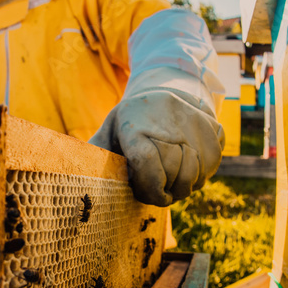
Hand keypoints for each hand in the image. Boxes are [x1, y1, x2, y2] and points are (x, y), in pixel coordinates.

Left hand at [88, 90, 224, 205]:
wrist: (163, 91)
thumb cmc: (130, 123)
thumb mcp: (108, 134)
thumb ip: (94, 158)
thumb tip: (73, 183)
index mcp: (133, 121)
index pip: (147, 161)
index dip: (151, 188)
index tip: (150, 197)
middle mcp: (166, 116)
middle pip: (175, 172)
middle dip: (169, 191)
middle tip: (161, 192)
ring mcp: (193, 119)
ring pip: (197, 171)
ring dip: (186, 185)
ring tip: (173, 180)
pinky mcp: (213, 124)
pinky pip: (213, 163)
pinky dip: (203, 174)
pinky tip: (189, 167)